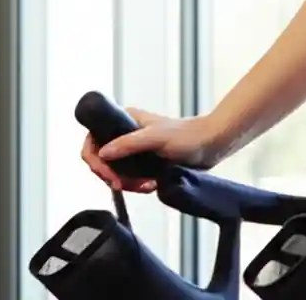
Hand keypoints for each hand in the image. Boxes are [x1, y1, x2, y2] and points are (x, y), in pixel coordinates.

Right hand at [81, 109, 226, 192]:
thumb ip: (129, 143)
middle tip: (124, 185)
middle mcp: (126, 134)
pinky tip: (151, 185)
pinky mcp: (145, 163)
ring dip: (127, 183)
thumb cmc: (189, 135)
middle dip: (112, 176)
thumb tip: (103, 153)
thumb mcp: (156, 137)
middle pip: (101, 160)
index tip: (107, 174)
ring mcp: (135, 150)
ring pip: (115, 172)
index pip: (93, 139)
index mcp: (125, 120)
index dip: (95, 159)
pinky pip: (130, 178)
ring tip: (145, 185)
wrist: (212, 145)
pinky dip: (137, 185)